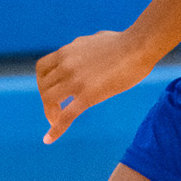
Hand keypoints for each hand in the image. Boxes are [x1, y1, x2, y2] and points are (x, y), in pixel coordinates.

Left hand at [35, 29, 157, 142]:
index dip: (43, 83)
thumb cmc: (123, 42)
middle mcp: (66, 65)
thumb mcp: (94, 40)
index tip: (51, 91)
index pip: (42, 69)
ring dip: (50, 112)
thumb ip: (83, 49)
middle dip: (48, 100)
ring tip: (57, 120)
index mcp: (67, 52)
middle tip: (57, 110)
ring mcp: (75, 81)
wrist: (138, 47)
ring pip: (50, 100)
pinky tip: (49, 139)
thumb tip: (84, 52)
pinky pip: (67, 116)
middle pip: (44, 87)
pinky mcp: (88, 96)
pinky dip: (56, 129)